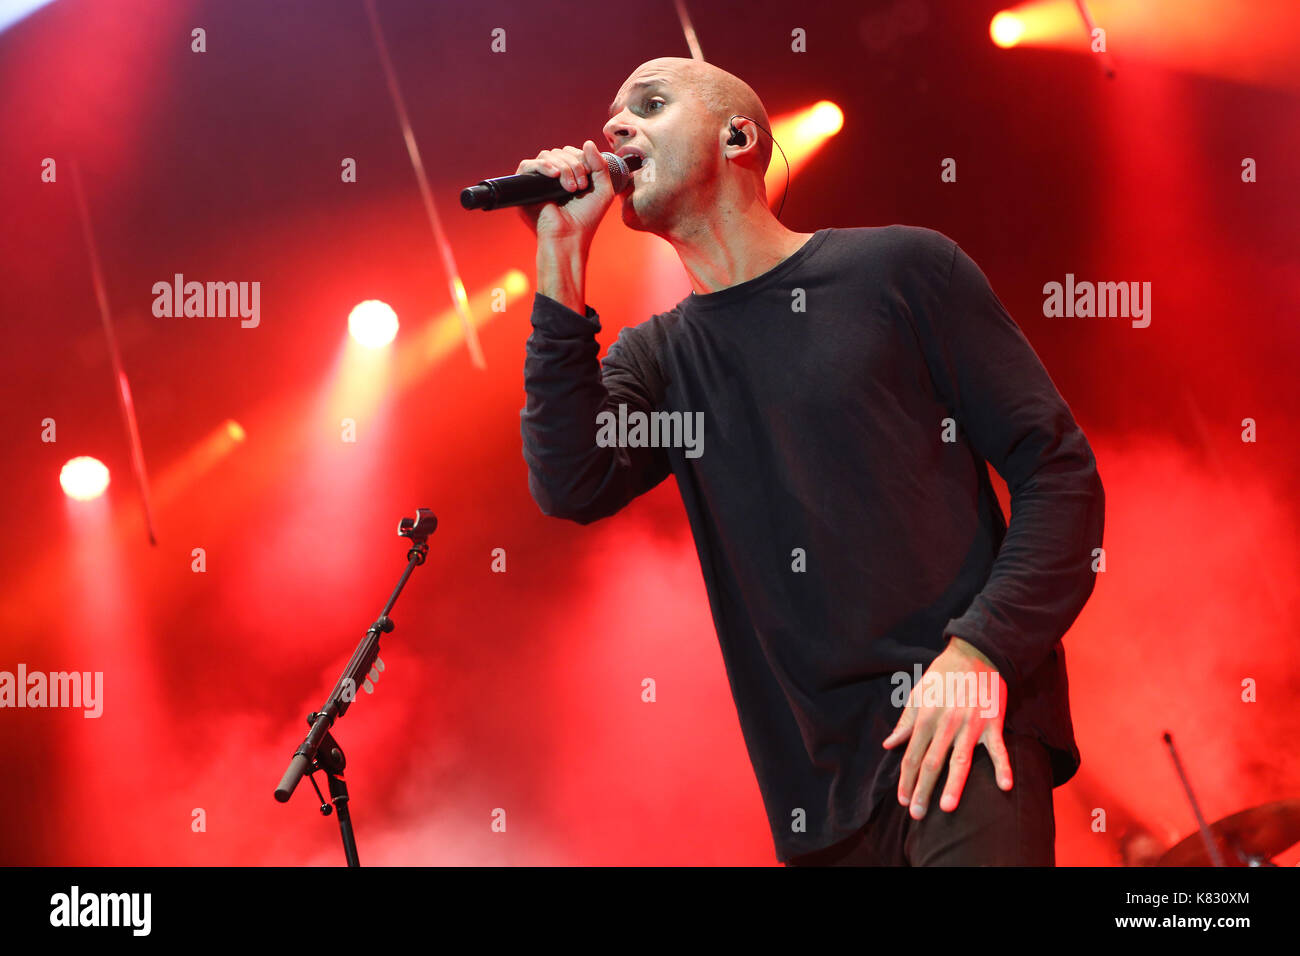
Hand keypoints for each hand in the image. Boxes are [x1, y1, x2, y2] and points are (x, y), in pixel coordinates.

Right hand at [515, 140, 620, 244]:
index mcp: (569, 176)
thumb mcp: (602, 190)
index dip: (581, 159)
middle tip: (580, 186)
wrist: (569, 239)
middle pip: (560, 152)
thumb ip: (600, 165)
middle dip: (574, 164)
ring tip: (571, 188)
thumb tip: (588, 142)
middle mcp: (553, 177)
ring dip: (564, 167)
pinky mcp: (524, 188)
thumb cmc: (586, 219)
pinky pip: (528, 165)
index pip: (571, 153)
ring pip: (547, 156)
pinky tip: (555, 175)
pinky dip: (543, 166)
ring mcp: (538, 181)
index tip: (588, 179)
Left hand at [882, 635, 1010, 818]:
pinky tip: (1004, 786)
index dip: (906, 779)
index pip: (912, 755)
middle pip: (932, 762)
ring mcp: (970, 725)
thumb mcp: (918, 694)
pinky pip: (998, 749)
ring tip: (947, 807)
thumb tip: (889, 744)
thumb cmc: (943, 675)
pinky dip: (1003, 767)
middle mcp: (946, 724)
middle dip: (923, 790)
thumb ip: (905, 722)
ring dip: (954, 785)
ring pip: (960, 760)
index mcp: (926, 718)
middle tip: (917, 815)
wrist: (976, 654)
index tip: (903, 800)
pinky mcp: (992, 723)